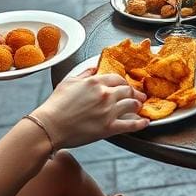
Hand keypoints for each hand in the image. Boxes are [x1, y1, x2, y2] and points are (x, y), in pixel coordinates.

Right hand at [32, 71, 148, 148]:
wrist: (49, 127)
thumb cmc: (55, 106)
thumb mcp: (69, 82)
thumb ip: (84, 73)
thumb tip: (94, 67)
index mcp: (95, 82)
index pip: (117, 78)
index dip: (124, 83)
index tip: (126, 86)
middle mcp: (105, 94)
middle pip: (127, 90)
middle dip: (134, 93)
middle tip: (138, 96)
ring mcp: (108, 111)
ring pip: (132, 104)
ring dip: (137, 105)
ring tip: (139, 107)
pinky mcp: (108, 128)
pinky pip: (130, 125)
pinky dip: (140, 124)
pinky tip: (145, 122)